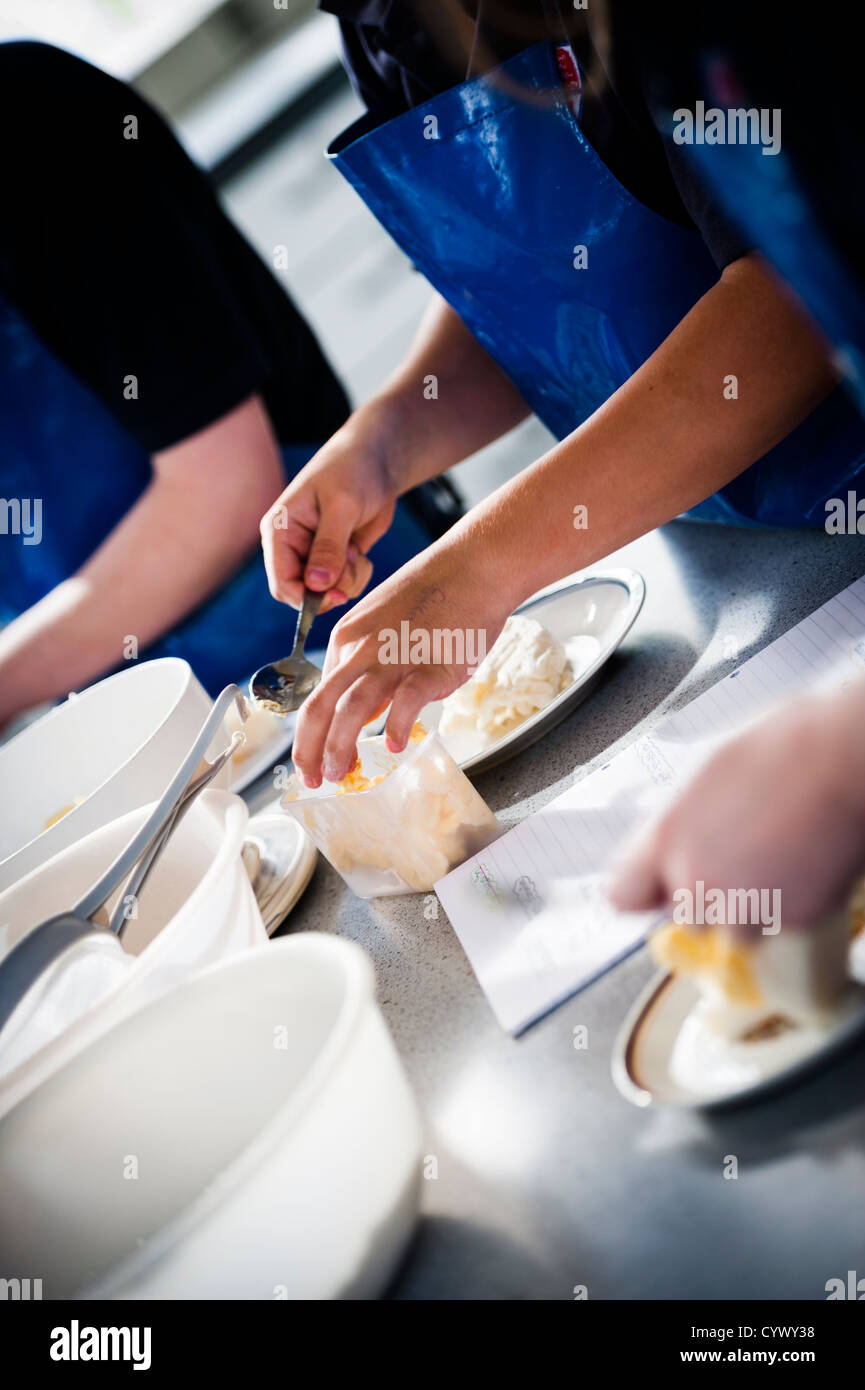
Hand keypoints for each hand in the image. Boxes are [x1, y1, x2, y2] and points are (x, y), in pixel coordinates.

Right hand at [260, 407, 399, 613]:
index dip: (306, 598)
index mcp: (279, 532)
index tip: (337, 595)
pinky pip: (344, 586)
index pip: (282, 583)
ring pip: (327, 593)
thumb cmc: (352, 471)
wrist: (377, 460)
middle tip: (354, 563)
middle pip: (304, 594)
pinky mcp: (335, 559)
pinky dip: (358, 575)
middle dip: (332, 588)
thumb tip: (315, 585)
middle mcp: (291, 548)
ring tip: (356, 548)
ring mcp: (313, 556)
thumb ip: (329, 547)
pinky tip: (360, 550)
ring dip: (349, 579)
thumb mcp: (342, 506)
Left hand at [292, 536, 516, 786]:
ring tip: (340, 773)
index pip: (318, 695)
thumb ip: (369, 666)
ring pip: (351, 707)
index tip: (314, 758)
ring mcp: (394, 658)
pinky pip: (405, 702)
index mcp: (347, 640)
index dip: (311, 734)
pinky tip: (395, 746)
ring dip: (340, 745)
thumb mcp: (384, 626)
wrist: (474, 566)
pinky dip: (397, 727)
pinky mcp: (430, 665)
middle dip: (310, 749)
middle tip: (313, 779)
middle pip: (320, 706)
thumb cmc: (435, 596)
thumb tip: (362, 710)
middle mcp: (361, 650)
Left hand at [609, 691, 864, 928]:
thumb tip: (665, 838)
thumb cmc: (783, 747)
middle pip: (685, 916)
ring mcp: (744, 904)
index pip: (623, 896)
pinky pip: (778, 924)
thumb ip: (677, 818)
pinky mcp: (789, 917)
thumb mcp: (704, 770)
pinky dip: (789, 903)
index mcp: (666, 837)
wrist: (844, 758)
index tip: (657, 885)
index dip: (645, 890)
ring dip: (749, 906)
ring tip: (774, 857)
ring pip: (733, 929)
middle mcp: (697, 878)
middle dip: (706, 897)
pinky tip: (800, 861)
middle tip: (737, 858)